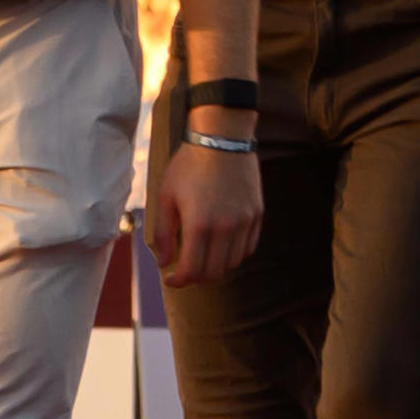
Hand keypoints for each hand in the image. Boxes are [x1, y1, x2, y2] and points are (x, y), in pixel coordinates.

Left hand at [151, 136, 262, 285]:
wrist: (222, 137)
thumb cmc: (189, 165)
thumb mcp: (166, 196)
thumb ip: (163, 233)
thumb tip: (164, 262)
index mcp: (199, 224)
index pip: (192, 270)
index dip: (179, 281)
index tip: (170, 278)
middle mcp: (225, 227)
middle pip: (214, 272)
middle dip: (196, 277)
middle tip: (185, 270)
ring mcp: (244, 221)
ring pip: (232, 263)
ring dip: (215, 267)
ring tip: (203, 256)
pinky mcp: (256, 214)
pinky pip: (248, 247)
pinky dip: (234, 254)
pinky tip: (221, 244)